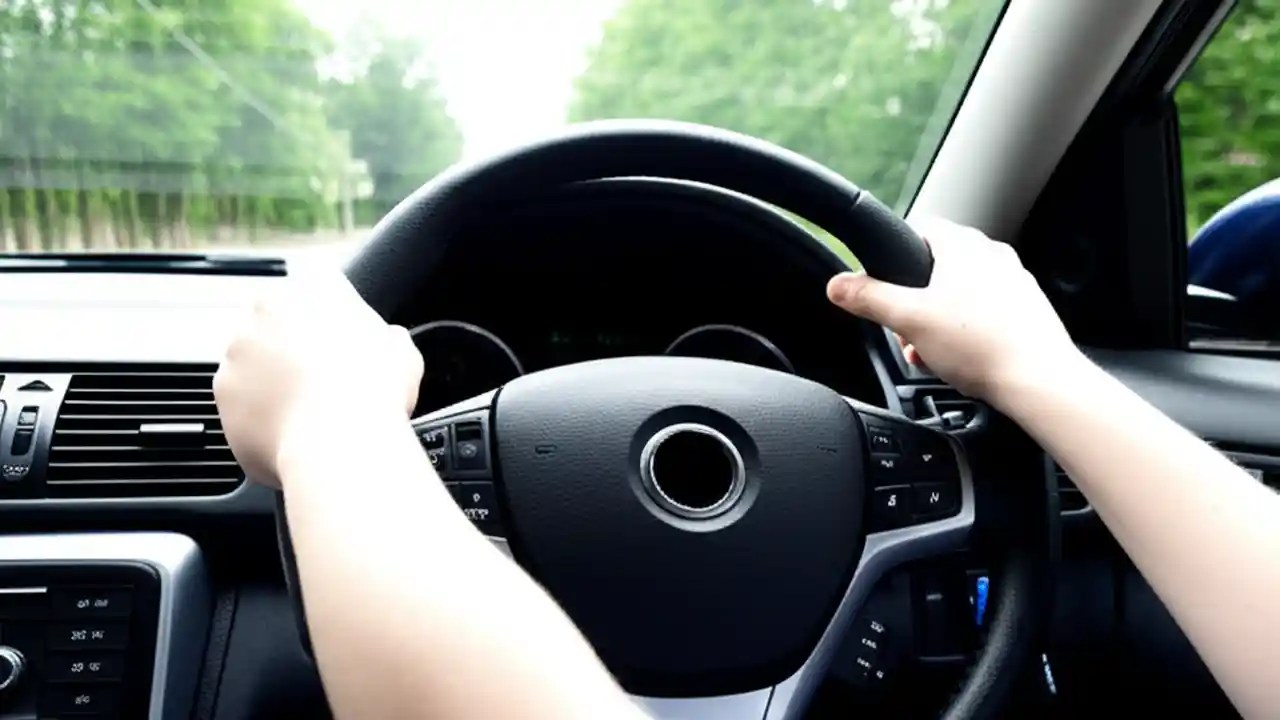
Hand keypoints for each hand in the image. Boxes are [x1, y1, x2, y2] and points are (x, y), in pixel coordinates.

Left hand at [214, 273, 422, 488]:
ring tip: (308, 413)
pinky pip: (242, 403)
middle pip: (278, 322)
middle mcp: (265, 310)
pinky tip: (291, 433)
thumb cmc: (374, 390)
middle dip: (293, 345)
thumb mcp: (400, 351)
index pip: (316, 281)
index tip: (340, 336)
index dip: (329, 312)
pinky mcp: (221, 393)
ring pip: (255, 363)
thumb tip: (386, 343)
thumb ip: (384, 336)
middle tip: (324, 379)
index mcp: (312, 286)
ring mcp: (236, 352)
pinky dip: (259, 417)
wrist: (339, 441)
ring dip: (272, 381)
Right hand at [826, 218, 1079, 402]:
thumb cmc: (980, 346)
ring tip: (933, 353)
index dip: (896, 257)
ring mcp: (1015, 282)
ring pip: (961, 295)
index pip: (920, 229)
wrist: (1038, 380)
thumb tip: (838, 285)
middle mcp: (993, 256)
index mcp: (964, 245)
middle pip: (938, 269)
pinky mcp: (1027, 311)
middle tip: (908, 330)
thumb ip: (869, 298)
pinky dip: (968, 333)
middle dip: (916, 301)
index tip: (886, 284)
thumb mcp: (908, 320)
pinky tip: (961, 361)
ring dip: (939, 321)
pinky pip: (985, 315)